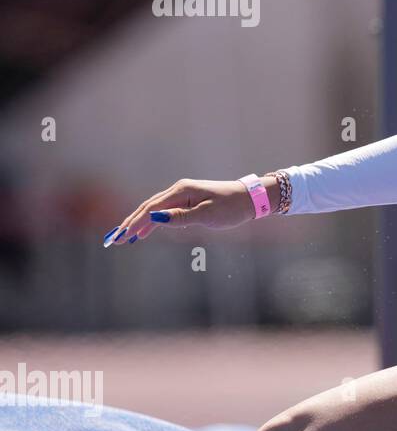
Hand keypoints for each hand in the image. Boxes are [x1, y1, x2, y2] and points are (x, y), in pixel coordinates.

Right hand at [103, 178, 265, 246]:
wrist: (250, 199)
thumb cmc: (232, 208)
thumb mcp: (207, 215)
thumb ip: (181, 218)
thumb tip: (156, 219)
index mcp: (181, 191)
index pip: (151, 209)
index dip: (134, 224)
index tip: (121, 237)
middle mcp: (179, 190)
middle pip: (147, 208)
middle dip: (130, 224)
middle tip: (113, 240)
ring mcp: (183, 194)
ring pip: (154, 209)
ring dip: (138, 224)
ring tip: (123, 239)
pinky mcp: (188, 200)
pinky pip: (164, 211)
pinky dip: (152, 222)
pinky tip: (144, 233)